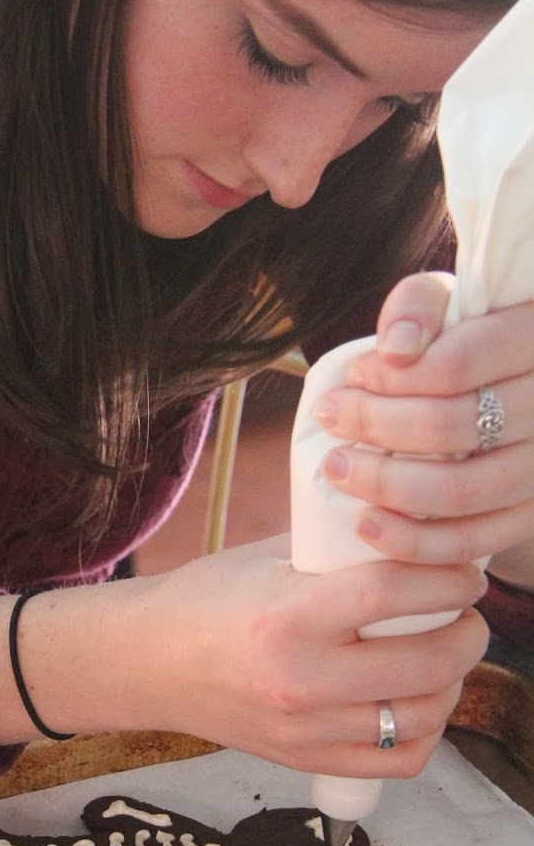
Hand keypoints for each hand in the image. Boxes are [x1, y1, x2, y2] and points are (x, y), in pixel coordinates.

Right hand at [135, 537, 488, 778]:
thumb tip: (411, 535)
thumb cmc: (205, 602)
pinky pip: (397, 761)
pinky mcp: (305, 759)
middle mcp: (299, 679)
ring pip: (421, 716)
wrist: (146, 664)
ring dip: (452, 684)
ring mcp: (304, 728)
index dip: (448, 581)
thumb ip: (338, 552)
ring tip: (445, 656)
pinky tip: (418, 703)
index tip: (464, 574)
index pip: (395, 595)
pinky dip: (425, 733)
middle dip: (468, 634)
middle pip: (426, 663)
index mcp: (287, 616)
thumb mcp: (267, 559)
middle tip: (466, 614)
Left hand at [311, 272, 533, 571]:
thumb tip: (396, 350)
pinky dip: (414, 541)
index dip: (395, 375)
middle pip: (456, 427)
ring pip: (463, 490)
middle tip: (330, 419)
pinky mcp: (529, 515)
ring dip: (386, 485)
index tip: (353, 376)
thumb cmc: (461, 339)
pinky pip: (473, 541)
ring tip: (337, 468)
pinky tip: (367, 525)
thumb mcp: (446, 304)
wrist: (497, 392)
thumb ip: (419, 306)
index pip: (460, 364)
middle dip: (377, 425)